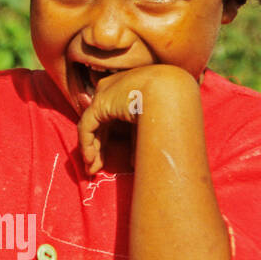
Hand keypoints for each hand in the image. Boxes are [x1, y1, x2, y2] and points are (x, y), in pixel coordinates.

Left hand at [78, 65, 195, 173]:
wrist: (173, 91)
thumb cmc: (173, 107)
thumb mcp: (154, 123)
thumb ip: (140, 138)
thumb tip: (132, 162)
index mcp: (129, 89)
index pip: (114, 116)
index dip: (110, 139)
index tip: (110, 158)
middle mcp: (115, 89)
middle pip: (102, 122)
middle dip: (99, 147)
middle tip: (95, 167)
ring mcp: (106, 93)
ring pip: (92, 125)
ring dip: (91, 149)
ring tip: (92, 170)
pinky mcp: (100, 102)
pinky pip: (87, 125)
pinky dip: (87, 144)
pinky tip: (90, 160)